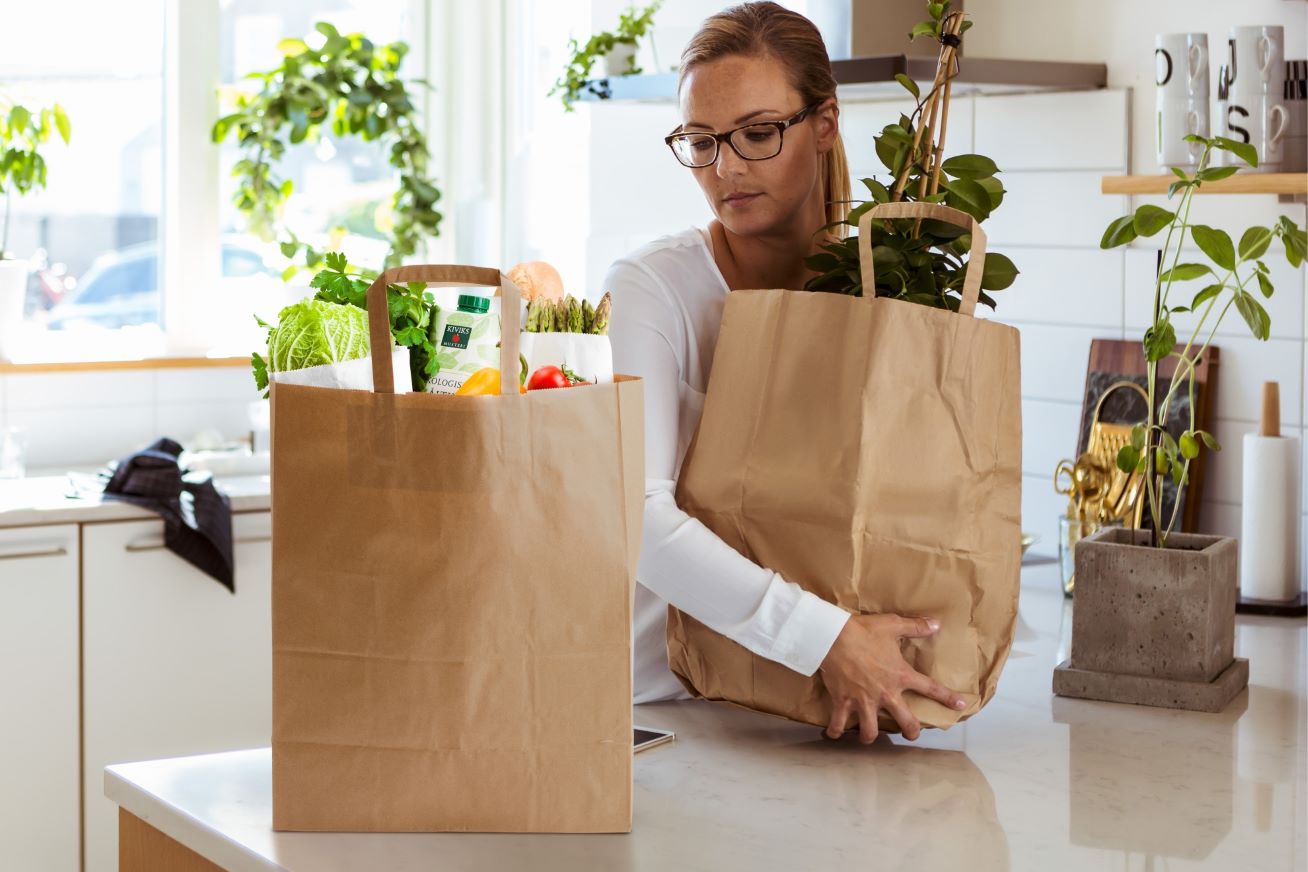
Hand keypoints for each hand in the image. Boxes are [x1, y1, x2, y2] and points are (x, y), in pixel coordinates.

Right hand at [818, 613, 966, 743]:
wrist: (833, 636)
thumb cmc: (863, 631)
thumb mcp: (893, 625)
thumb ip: (916, 627)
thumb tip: (937, 624)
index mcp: (900, 676)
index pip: (931, 689)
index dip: (948, 698)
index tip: (961, 705)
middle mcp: (885, 693)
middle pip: (906, 722)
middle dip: (911, 732)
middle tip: (910, 733)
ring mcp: (864, 701)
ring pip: (871, 731)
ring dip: (871, 736)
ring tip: (871, 736)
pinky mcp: (843, 702)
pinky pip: (838, 723)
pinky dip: (834, 731)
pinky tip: (833, 734)